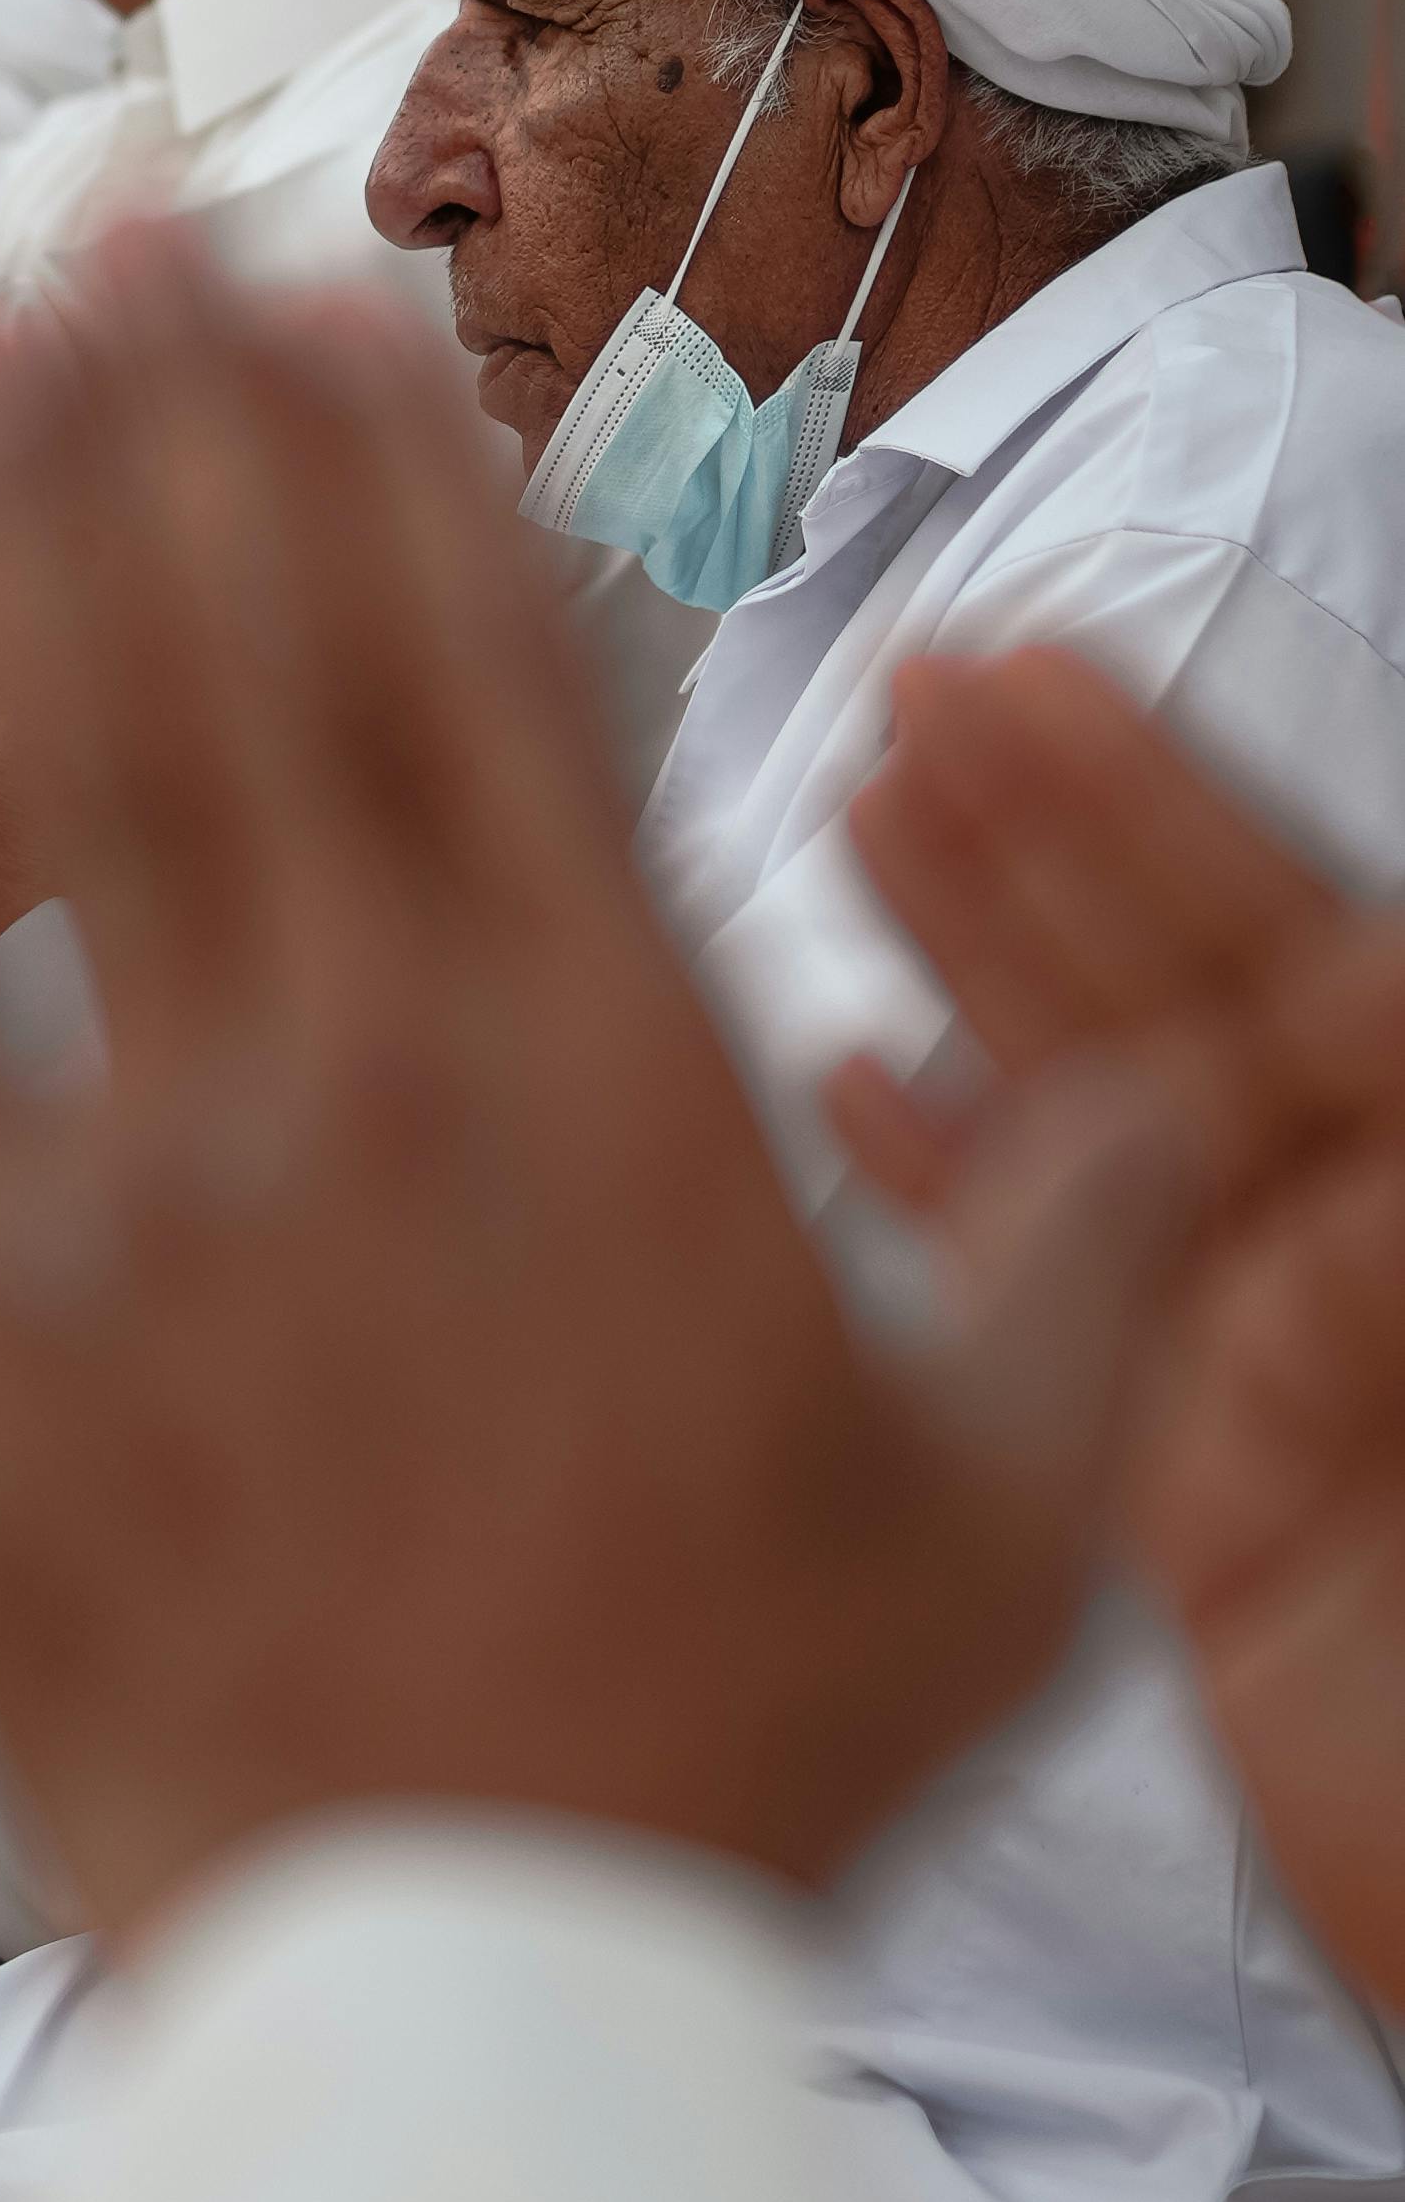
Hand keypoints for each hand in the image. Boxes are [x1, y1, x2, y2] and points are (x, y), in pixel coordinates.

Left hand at [0, 231, 1195, 1956]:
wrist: (434, 1973)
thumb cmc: (726, 1760)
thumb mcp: (1003, 1528)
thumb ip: (1080, 1269)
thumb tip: (1166, 1093)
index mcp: (628, 1080)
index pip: (506, 692)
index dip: (412, 470)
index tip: (350, 311)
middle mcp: (387, 1068)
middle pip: (276, 663)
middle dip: (202, 417)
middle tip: (134, 218)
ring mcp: (170, 1169)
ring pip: (89, 766)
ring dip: (38, 522)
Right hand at [831, 652, 1404, 2000]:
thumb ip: (1382, 1252)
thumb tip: (1374, 998)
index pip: (1310, 962)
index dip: (1162, 816)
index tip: (1034, 687)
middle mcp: (1364, 1261)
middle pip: (1190, 1013)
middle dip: (1052, 850)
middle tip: (906, 703)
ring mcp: (1273, 1385)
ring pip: (1108, 1134)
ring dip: (984, 971)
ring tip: (853, 827)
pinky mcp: (1194, 1514)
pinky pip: (1056, 1313)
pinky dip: (956, 1197)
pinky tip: (849, 1090)